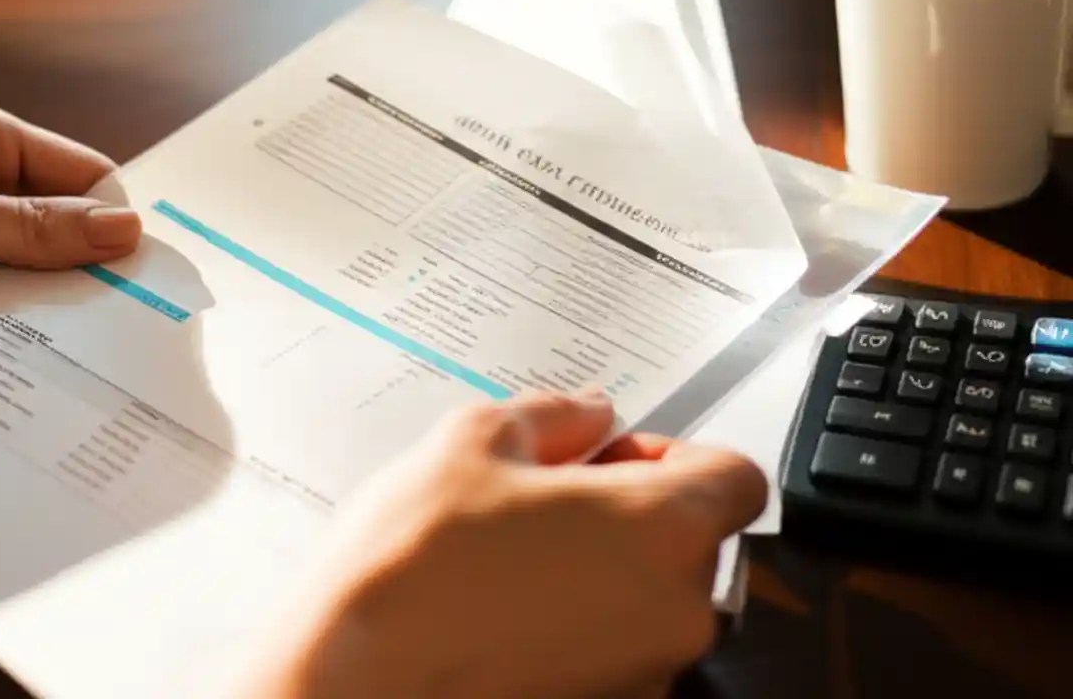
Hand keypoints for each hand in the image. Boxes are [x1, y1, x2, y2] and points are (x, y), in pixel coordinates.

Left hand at [0, 93, 140, 362]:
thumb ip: (31, 226)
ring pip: (33, 282)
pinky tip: (43, 363)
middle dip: (92, 272)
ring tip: (95, 350)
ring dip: (56, 311)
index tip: (150, 271)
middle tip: (133, 321)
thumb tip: (125, 230)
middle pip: (63, 234)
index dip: (116, 218)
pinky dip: (19, 339)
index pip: (78, 174)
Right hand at [237, 391, 766, 698]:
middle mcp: (674, 612)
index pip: (736, 477)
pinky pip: (614, 653)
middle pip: (691, 542)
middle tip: (546, 502)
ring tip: (511, 562)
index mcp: (662, 528)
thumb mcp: (472, 442)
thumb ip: (554, 414)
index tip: (616, 459)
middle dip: (630, 513)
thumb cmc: (409, 569)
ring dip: (602, 574)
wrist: (349, 680)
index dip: (677, 456)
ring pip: (648, 602)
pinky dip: (579, 629)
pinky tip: (505, 615)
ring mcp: (644, 675)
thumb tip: (588, 413)